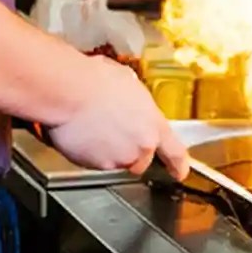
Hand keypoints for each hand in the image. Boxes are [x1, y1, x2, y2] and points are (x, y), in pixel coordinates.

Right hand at [46, 56, 189, 179]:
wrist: (70, 92)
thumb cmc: (95, 80)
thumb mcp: (127, 81)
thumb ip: (136, 100)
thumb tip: (129, 98)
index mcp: (153, 123)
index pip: (174, 151)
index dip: (178, 164)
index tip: (180, 172)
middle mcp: (142, 145)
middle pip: (141, 159)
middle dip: (129, 150)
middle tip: (112, 131)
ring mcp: (121, 158)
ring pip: (117, 162)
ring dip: (109, 152)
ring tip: (94, 128)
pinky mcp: (99, 166)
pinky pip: (96, 164)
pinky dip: (91, 154)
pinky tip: (84, 135)